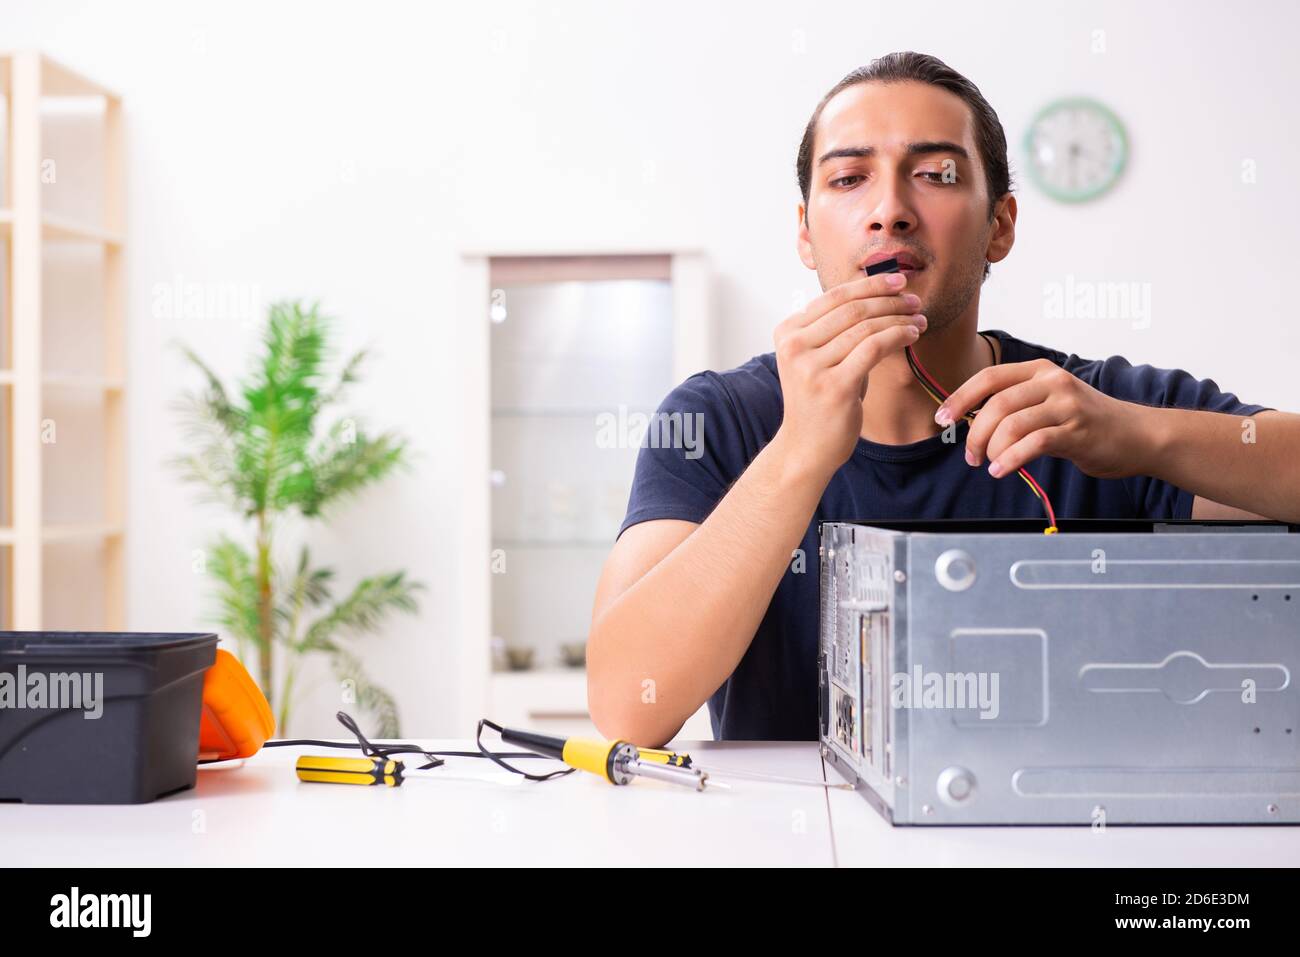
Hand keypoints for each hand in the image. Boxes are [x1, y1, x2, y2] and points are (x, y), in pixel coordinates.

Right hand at [772, 271, 927, 477]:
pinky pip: (874, 349)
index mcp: (786, 332)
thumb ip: (836, 329)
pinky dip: (898, 337)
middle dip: (889, 300)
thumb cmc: (819, 399)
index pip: (834, 297)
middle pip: (852, 309)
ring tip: (918, 320)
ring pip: (866, 328)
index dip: (870, 284)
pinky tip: (912, 335)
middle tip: (914, 301)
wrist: (806, 447)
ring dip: (899, 319)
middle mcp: (794, 346)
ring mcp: (811, 368)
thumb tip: (877, 294)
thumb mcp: (818, 358)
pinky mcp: (834, 387)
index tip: (898, 281)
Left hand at [935, 358, 1153, 480]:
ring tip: (988, 464)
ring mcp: (1067, 405)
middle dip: (974, 432)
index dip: (960, 398)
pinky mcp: (1077, 432)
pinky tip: (1002, 470)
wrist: (1138, 435)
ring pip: (1012, 423)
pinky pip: (1034, 444)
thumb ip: (1016, 407)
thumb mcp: (1049, 403)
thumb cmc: (1087, 422)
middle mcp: (1052, 382)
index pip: (989, 377)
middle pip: (997, 403)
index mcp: (1039, 371)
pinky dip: (1011, 460)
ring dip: (991, 448)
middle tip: (970, 455)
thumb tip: (973, 423)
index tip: (942, 419)